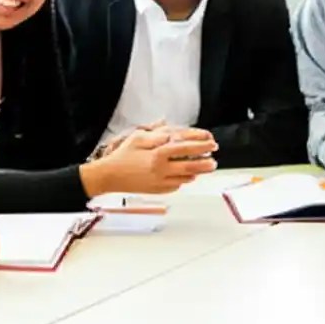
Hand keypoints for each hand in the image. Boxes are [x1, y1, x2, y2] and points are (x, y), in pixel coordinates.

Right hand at [89, 128, 217, 193]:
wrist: (109, 176)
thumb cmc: (122, 156)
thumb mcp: (138, 138)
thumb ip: (156, 134)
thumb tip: (172, 133)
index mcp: (157, 154)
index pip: (185, 148)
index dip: (200, 145)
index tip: (210, 142)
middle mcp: (161, 169)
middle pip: (190, 166)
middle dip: (205, 162)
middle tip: (214, 159)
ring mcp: (160, 182)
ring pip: (185, 178)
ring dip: (198, 172)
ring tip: (207, 167)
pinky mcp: (157, 190)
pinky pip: (176, 186)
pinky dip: (184, 180)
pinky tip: (189, 176)